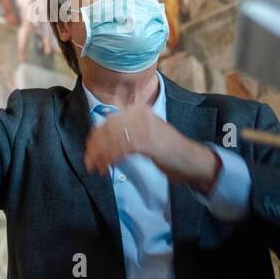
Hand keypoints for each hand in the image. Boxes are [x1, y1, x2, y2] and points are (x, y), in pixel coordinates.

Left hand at [83, 106, 221, 193]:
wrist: (191, 159)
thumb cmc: (168, 150)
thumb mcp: (147, 133)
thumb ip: (129, 130)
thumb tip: (103, 135)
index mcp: (140, 111)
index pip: (110, 120)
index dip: (96, 135)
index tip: (89, 149)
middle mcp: (141, 115)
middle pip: (108, 128)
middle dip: (95, 146)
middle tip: (89, 161)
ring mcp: (145, 127)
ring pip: (112, 139)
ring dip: (100, 155)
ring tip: (96, 168)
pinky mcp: (148, 142)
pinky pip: (121, 149)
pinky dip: (110, 159)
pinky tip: (107, 168)